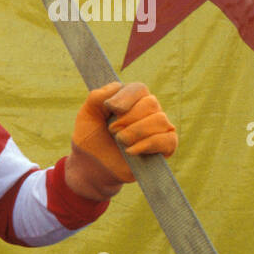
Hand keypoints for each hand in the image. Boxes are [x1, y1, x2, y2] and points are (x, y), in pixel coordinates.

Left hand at [66, 82, 176, 199]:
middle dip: (127, 118)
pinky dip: (147, 144)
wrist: (91, 166)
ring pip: (160, 120)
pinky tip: (130, 151)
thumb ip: (97, 97)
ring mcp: (159, 129)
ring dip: (135, 132)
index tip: (110, 108)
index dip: (126, 97)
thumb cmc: (90, 138)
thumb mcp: (87, 114)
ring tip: (120, 141)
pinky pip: (167, 140)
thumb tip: (117, 86)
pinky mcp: (165, 147)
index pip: (139, 88)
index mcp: (132, 100)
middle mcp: (149, 111)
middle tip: (111, 130)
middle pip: (150, 103)